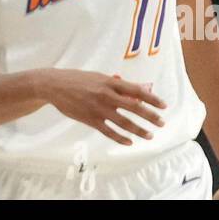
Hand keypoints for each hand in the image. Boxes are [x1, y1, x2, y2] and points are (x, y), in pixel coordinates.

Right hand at [39, 69, 165, 144]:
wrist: (55, 85)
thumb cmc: (79, 79)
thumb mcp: (99, 77)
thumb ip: (119, 84)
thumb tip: (141, 88)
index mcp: (110, 82)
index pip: (136, 91)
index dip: (152, 99)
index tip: (164, 106)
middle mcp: (106, 95)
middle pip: (134, 107)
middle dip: (150, 116)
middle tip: (162, 123)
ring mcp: (98, 108)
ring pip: (124, 122)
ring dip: (139, 130)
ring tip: (150, 135)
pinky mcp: (90, 119)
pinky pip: (109, 132)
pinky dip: (120, 138)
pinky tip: (130, 142)